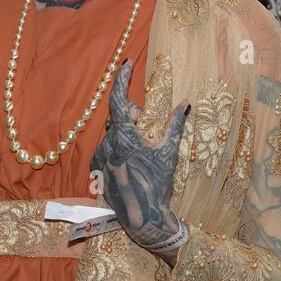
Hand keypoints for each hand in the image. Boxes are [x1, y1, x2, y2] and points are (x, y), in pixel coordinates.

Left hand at [91, 59, 190, 264]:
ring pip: (113, 132)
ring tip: (142, 149)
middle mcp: (107, 144)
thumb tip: (184, 103)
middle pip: (119, 117)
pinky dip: (120, 146)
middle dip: (133, 115)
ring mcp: (99, 157)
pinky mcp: (96, 169)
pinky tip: (132, 162)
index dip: (122, 78)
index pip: (119, 99)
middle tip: (147, 124)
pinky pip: (108, 147)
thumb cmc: (158, 184)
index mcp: (124, 137)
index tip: (126, 62)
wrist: (143, 218)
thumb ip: (174, 125)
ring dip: (127, 133)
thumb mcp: (168, 153)